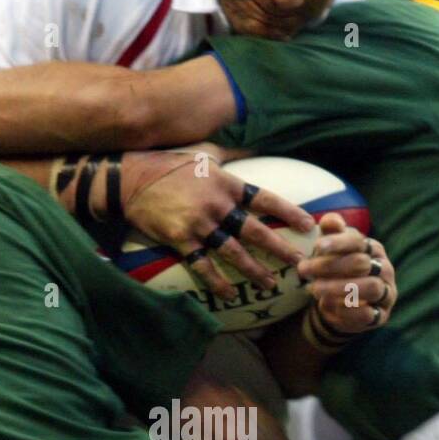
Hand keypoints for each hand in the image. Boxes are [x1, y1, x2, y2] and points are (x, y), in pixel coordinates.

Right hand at [120, 149, 313, 299]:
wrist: (130, 180)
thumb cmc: (169, 165)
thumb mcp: (205, 153)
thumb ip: (233, 154)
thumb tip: (256, 145)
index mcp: (226, 183)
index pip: (265, 198)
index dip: (288, 212)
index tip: (307, 225)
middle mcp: (217, 204)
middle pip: (255, 231)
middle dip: (280, 249)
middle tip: (299, 263)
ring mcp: (199, 224)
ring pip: (233, 253)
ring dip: (254, 271)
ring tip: (270, 284)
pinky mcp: (180, 240)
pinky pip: (203, 266)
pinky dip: (217, 282)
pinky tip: (229, 294)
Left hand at [296, 214, 395, 334]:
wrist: (339, 307)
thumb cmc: (335, 272)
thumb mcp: (330, 250)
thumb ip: (331, 233)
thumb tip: (329, 220)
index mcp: (372, 248)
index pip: (358, 241)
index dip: (338, 242)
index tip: (317, 246)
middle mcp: (384, 268)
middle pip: (361, 263)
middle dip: (330, 266)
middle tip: (304, 270)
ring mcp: (386, 292)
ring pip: (370, 287)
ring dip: (339, 287)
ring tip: (314, 289)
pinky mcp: (380, 315)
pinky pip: (368, 313)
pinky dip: (347, 310)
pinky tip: (327, 306)